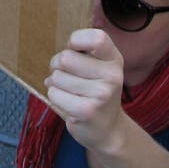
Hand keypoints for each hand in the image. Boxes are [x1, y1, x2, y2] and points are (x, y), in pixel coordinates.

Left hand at [45, 28, 125, 153]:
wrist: (108, 129)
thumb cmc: (95, 89)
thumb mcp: (98, 65)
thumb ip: (82, 50)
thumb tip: (61, 56)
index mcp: (114, 59)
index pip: (97, 38)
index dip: (76, 40)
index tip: (75, 50)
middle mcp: (112, 76)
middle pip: (66, 57)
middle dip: (57, 64)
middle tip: (67, 74)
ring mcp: (101, 95)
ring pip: (57, 76)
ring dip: (56, 82)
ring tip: (69, 91)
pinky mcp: (87, 111)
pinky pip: (54, 93)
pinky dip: (55, 96)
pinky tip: (69, 103)